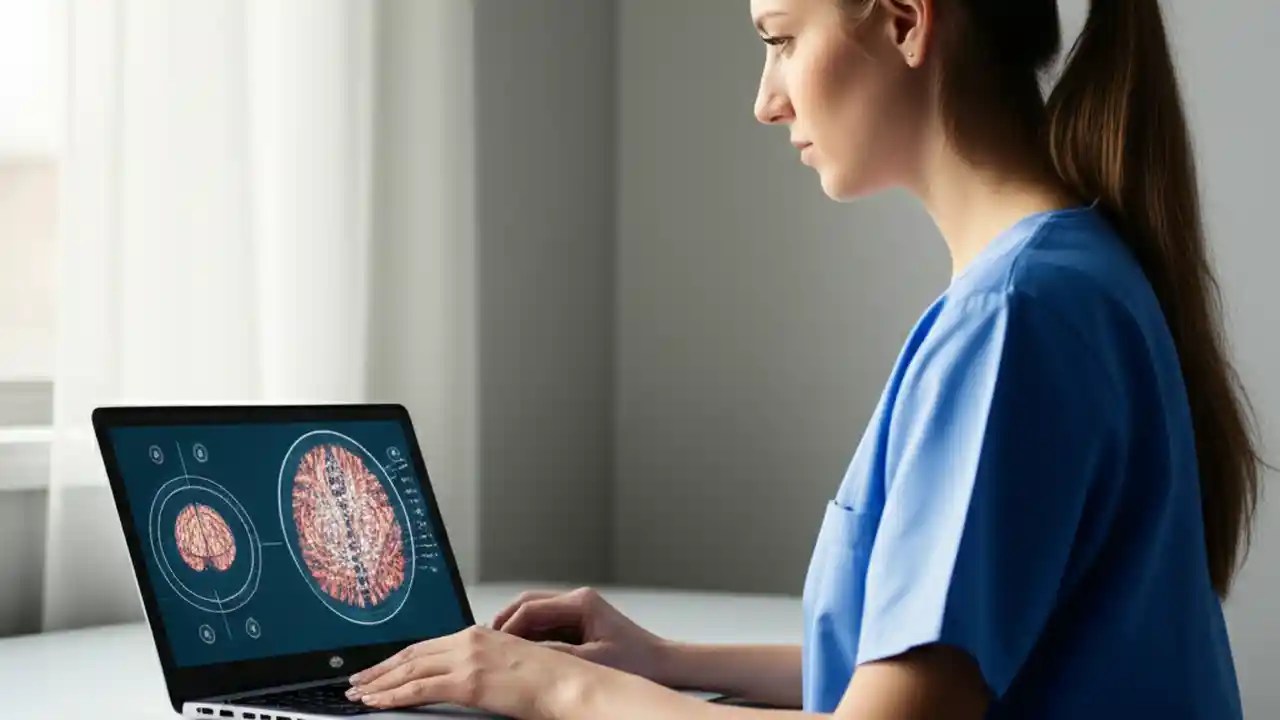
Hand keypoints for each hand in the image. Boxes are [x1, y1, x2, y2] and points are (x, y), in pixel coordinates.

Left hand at [345, 625, 611, 718]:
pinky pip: (419, 688)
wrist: (570, 684)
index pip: (427, 646)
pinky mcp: (468, 681)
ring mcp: (467, 659)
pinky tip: (378, 702)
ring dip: (380, 683)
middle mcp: (469, 640)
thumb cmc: (550, 680)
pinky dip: (393, 695)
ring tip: (360, 694)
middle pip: (412, 654)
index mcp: (479, 635)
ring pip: (409, 670)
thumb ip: (483, 668)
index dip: (399, 658)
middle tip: (358, 681)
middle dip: (381, 669)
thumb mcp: (510, 665)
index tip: (380, 668)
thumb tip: (464, 681)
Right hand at [492, 587, 671, 684]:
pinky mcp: (578, 622)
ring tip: (498, 649)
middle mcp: (578, 600)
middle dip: (506, 623)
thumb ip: (557, 655)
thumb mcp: (593, 661)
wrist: (661, 663)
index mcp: (582, 602)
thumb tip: (524, 654)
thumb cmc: (637, 660)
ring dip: (516, 630)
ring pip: (535, 613)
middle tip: (486, 643)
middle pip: (529, 604)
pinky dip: (530, 637)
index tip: (494, 643)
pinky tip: (520, 653)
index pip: (532, 607)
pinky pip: (546, 625)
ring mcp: (577, 610)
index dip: (509, 626)